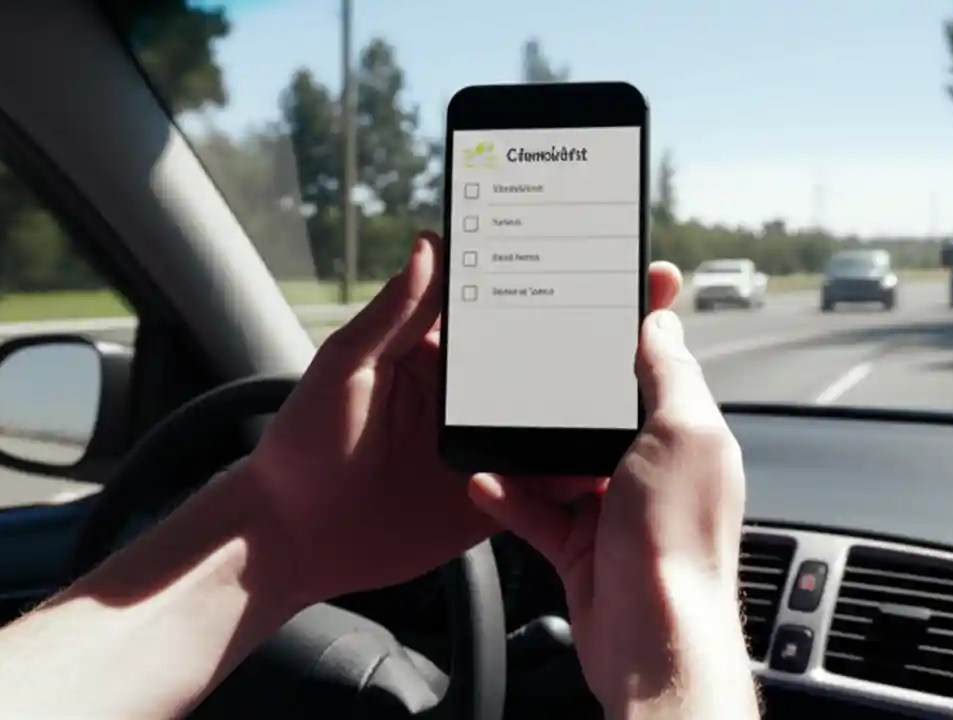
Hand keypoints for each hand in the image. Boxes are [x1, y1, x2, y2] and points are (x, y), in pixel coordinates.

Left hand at [239, 231, 683, 606]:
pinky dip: (581, 465)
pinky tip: (621, 448)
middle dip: (600, 323)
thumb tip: (431, 243)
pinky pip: (545, 478)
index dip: (549, 273)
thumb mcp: (346, 367)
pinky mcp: (492, 494)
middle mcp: (469, 392)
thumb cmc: (304, 445)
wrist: (294, 537)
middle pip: (546, 351)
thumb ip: (394, 314)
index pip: (504, 301)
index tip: (597, 244)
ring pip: (557, 411)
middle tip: (652, 290)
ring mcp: (486, 442)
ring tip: (658, 363)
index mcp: (436, 350)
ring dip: (603, 390)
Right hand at [468, 310, 757, 717]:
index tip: (585, 315)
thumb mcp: (680, 434)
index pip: (656, 376)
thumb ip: (669, 375)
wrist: (652, 641)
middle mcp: (655, 473)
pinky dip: (509, 497)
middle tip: (523, 366)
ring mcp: (617, 513)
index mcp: (688, 439)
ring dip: (525, 450)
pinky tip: (482, 482)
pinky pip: (537, 514)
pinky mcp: (581, 549)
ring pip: (561, 467)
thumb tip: (660, 320)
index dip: (625, 344)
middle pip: (601, 419)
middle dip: (562, 398)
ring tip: (489, 423)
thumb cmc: (676, 540)